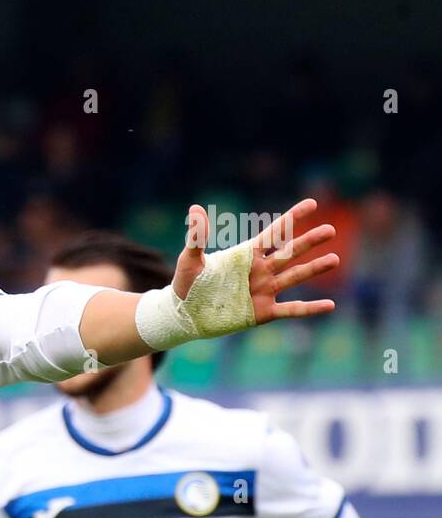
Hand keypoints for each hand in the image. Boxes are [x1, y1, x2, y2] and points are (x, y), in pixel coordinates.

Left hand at [172, 198, 339, 324]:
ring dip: (314, 269)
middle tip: (330, 230)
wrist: (184, 314)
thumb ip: (197, 237)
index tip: (311, 203)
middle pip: (289, 252)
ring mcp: (264, 291)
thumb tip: (194, 208)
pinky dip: (310, 308)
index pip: (274, 233)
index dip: (292, 218)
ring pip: (294, 276)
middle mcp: (260, 271)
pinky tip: (330, 305)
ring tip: (334, 259)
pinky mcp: (263, 312)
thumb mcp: (191, 259)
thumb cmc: (186, 283)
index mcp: (246, 255)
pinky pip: (291, 309)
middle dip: (309, 241)